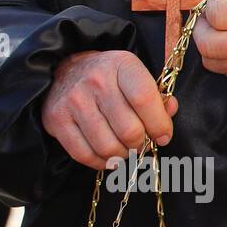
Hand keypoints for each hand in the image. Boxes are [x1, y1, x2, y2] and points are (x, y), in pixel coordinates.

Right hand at [42, 50, 176, 170]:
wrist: (66, 71)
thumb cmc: (111, 79)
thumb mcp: (136, 77)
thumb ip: (157, 97)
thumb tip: (170, 111)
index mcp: (121, 65)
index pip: (145, 100)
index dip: (159, 125)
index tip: (163, 136)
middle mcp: (95, 80)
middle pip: (129, 131)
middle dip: (141, 144)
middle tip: (140, 143)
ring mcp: (73, 100)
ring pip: (108, 147)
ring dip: (122, 155)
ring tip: (125, 149)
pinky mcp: (56, 119)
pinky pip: (84, 155)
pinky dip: (101, 162)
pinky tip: (108, 156)